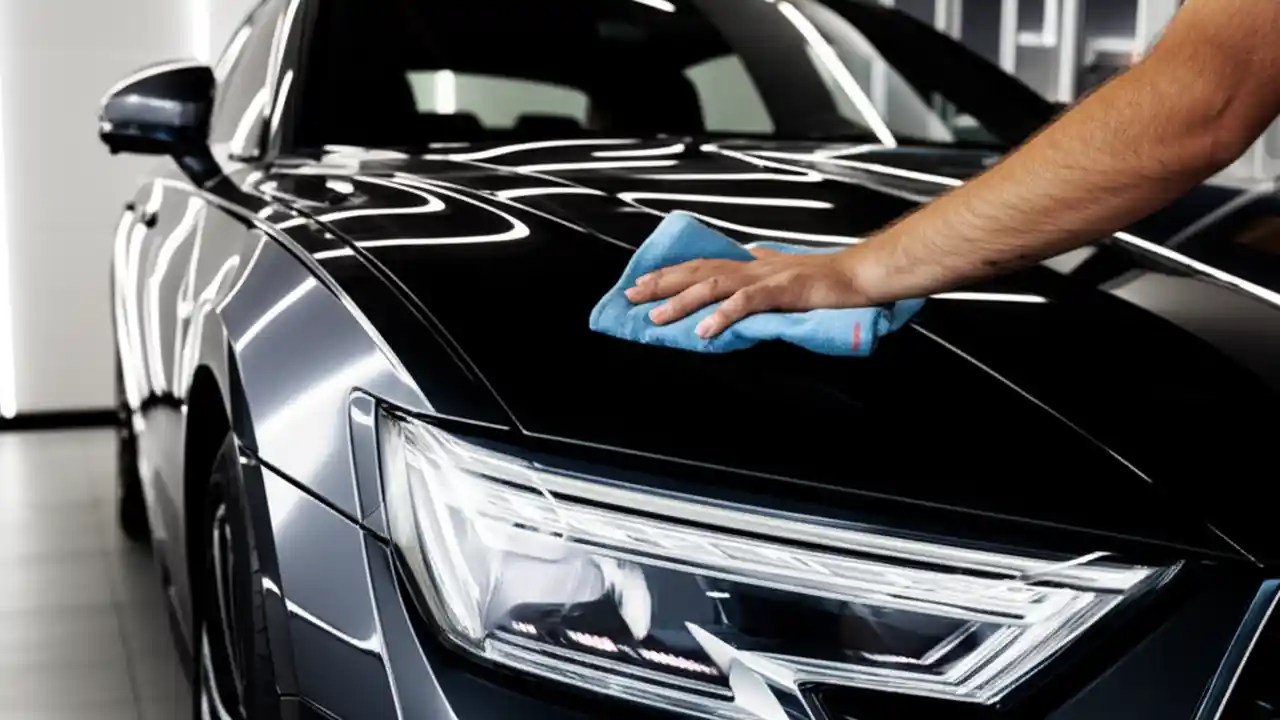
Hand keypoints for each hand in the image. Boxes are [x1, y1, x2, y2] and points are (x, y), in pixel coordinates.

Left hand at [624, 246, 872, 337]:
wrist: (858, 276)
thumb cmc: (826, 278)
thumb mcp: (784, 273)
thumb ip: (762, 270)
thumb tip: (747, 260)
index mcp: (751, 265)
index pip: (701, 265)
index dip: (670, 273)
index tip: (641, 283)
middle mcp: (752, 267)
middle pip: (697, 271)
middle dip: (662, 284)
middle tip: (632, 296)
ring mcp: (765, 278)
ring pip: (714, 286)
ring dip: (683, 302)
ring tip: (658, 318)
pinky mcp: (782, 290)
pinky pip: (746, 303)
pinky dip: (723, 315)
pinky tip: (705, 329)